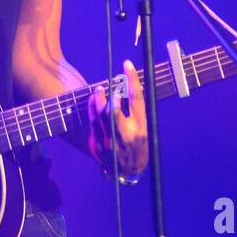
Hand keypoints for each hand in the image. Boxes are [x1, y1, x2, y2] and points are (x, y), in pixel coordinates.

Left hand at [87, 60, 147, 180]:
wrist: (128, 172)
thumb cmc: (138, 146)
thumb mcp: (144, 129)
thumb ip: (136, 110)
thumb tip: (126, 86)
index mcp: (141, 128)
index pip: (136, 99)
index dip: (132, 79)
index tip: (127, 64)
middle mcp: (126, 135)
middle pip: (114, 109)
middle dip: (110, 93)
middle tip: (111, 83)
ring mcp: (110, 141)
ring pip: (100, 114)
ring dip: (98, 98)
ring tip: (100, 88)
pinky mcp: (98, 145)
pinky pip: (92, 121)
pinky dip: (92, 108)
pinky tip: (93, 99)